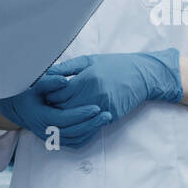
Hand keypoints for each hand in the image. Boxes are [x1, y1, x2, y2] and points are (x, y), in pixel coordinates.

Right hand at [0, 73, 111, 148]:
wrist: (19, 107)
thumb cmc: (29, 92)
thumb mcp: (36, 83)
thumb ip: (49, 81)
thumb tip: (63, 80)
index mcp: (40, 116)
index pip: (63, 119)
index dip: (80, 114)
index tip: (96, 107)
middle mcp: (44, 130)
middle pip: (71, 132)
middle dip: (91, 124)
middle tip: (107, 114)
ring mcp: (50, 137)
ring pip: (74, 139)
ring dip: (91, 130)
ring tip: (105, 119)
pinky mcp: (56, 140)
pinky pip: (73, 142)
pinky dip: (86, 136)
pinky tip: (97, 126)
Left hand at [45, 50, 182, 123]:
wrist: (142, 75)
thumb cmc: (115, 65)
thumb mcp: (90, 60)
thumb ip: (67, 67)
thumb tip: (46, 73)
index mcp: (87, 79)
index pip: (58, 94)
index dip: (48, 95)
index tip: (44, 93)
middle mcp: (95, 95)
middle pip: (64, 109)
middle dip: (54, 108)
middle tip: (47, 104)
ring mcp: (103, 108)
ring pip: (75, 120)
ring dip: (65, 118)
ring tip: (59, 112)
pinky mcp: (110, 117)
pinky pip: (89, 126)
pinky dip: (79, 125)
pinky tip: (74, 119)